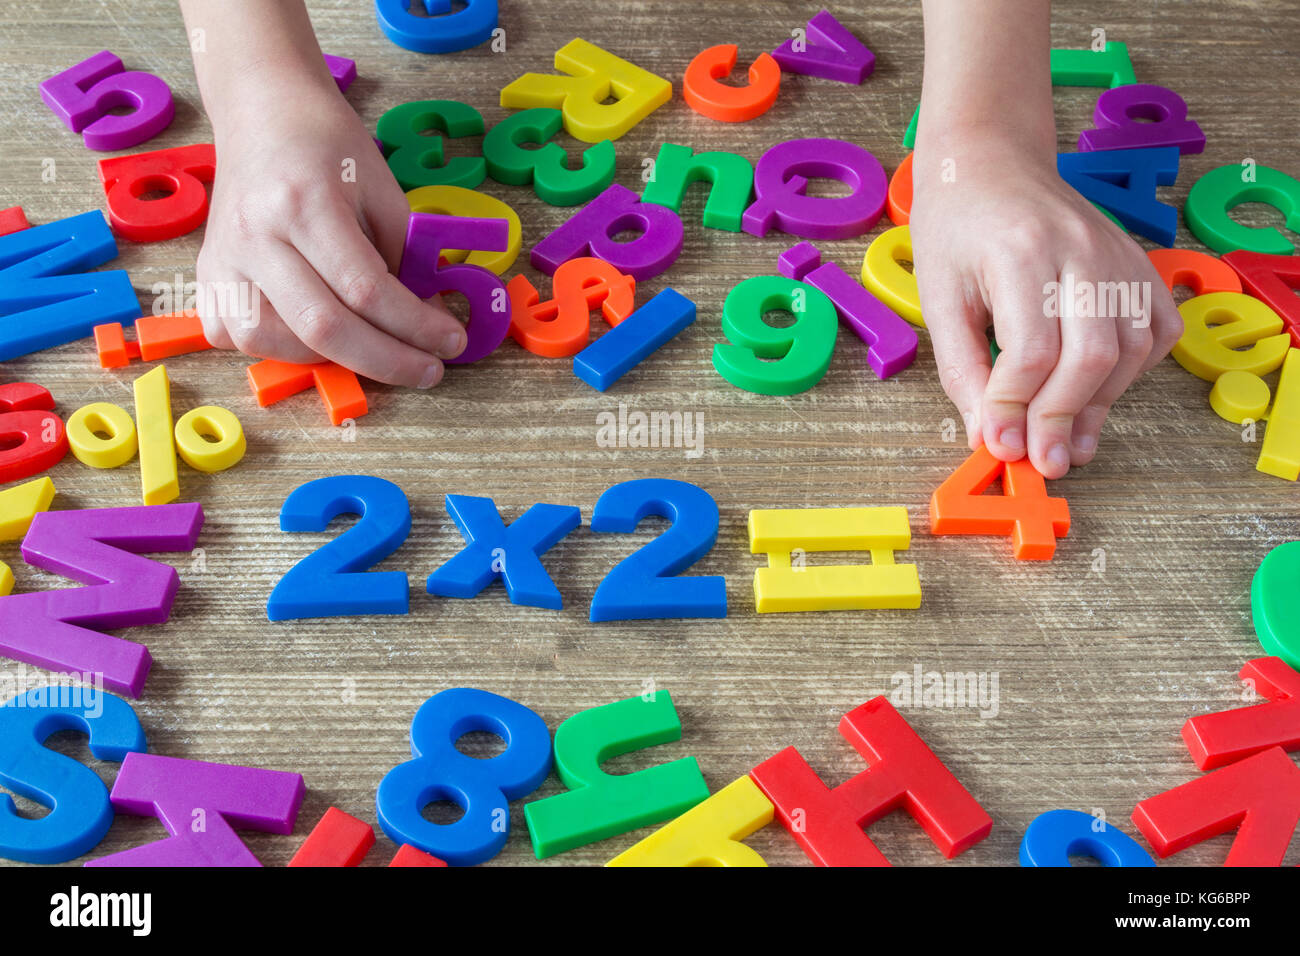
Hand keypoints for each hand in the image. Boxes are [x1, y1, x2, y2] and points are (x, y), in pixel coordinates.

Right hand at [196, 79, 465, 386]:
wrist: (264, 112)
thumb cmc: (329, 148)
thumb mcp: (383, 192)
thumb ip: (406, 261)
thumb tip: (430, 324)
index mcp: (303, 202)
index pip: (365, 289)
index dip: (415, 326)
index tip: (452, 341)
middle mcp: (254, 235)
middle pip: (323, 326)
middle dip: (386, 360)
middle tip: (429, 371)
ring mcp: (221, 259)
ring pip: (274, 343)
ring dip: (333, 359)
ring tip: (374, 349)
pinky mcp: (206, 276)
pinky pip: (240, 337)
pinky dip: (283, 350)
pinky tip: (319, 340)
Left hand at [910, 140, 1182, 477]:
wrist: (990, 164)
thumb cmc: (956, 229)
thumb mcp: (940, 297)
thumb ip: (963, 369)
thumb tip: (989, 435)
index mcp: (1020, 250)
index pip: (1033, 349)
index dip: (1017, 407)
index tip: (999, 446)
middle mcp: (1080, 248)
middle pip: (1090, 354)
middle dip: (1064, 418)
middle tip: (1043, 462)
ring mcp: (1118, 253)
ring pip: (1131, 348)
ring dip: (1100, 405)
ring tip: (1068, 441)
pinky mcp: (1138, 263)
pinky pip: (1156, 331)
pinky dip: (1134, 372)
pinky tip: (1098, 392)